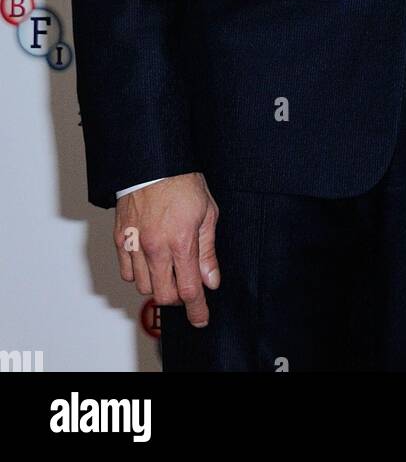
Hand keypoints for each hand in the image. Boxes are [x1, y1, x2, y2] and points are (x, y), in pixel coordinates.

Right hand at [114, 172, 218, 327]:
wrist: (153, 161)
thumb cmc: (183, 183)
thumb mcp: (207, 214)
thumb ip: (207, 251)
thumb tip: (211, 280)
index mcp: (181, 242)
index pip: (189, 290)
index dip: (197, 310)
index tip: (201, 319)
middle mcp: (155, 248)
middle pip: (163, 296)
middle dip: (177, 299)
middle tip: (186, 288)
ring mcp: (135, 245)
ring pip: (143, 287)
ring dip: (158, 285)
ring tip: (168, 270)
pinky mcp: (120, 239)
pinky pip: (127, 272)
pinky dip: (138, 275)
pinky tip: (150, 262)